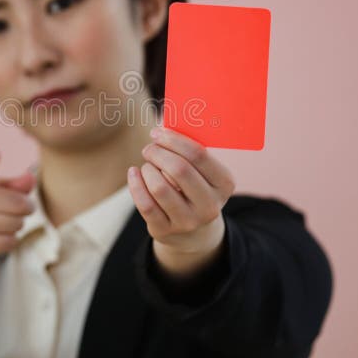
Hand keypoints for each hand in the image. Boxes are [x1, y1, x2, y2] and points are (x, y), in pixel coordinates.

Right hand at [0, 145, 36, 295]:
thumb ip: (12, 185)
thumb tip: (30, 179)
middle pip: (16, 203)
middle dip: (26, 208)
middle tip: (23, 209)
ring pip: (15, 223)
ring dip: (18, 225)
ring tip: (6, 224)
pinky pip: (10, 241)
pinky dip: (12, 241)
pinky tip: (1, 237)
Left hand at [127, 127, 235, 277]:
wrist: (193, 231)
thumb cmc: (194, 187)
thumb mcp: (202, 172)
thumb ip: (188, 150)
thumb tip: (162, 126)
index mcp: (224, 184)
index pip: (198, 155)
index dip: (174, 139)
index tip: (158, 133)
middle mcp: (210, 206)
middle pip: (179, 169)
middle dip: (158, 152)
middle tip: (149, 148)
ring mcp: (188, 222)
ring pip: (160, 187)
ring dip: (148, 169)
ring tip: (147, 166)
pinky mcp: (166, 231)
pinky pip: (145, 204)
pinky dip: (135, 184)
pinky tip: (134, 173)